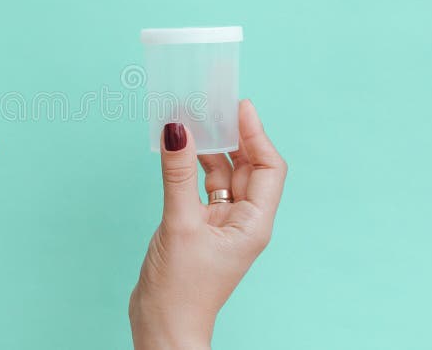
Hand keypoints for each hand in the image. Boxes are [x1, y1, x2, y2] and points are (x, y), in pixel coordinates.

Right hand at [129, 100, 286, 349]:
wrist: (163, 328)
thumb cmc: (180, 289)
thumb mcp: (179, 224)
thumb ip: (178, 175)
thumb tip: (177, 130)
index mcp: (254, 223)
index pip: (269, 167)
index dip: (256, 134)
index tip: (239, 105)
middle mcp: (243, 221)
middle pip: (248, 167)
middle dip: (234, 135)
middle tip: (215, 105)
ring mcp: (222, 225)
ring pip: (223, 176)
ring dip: (211, 149)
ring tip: (195, 120)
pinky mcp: (200, 228)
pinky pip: (202, 189)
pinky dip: (193, 168)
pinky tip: (180, 151)